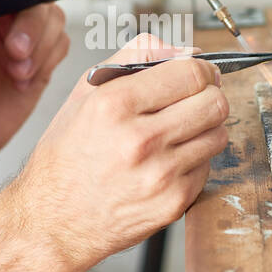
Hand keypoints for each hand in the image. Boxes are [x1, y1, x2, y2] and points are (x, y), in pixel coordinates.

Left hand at [0, 0, 69, 189]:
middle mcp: (4, 9)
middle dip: (28, 22)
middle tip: (12, 50)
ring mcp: (25, 33)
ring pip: (54, 16)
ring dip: (37, 46)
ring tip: (14, 71)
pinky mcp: (43, 58)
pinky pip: (62, 44)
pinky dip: (45, 61)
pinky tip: (22, 79)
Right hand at [7, 33, 229, 271]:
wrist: (54, 221)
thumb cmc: (65, 159)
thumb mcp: (84, 95)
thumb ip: (132, 58)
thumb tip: (182, 49)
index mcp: (114, 105)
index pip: (190, 72)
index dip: (202, 68)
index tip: (199, 72)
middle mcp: (139, 140)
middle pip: (214, 102)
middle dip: (209, 95)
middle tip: (195, 99)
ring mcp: (160, 175)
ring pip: (218, 134)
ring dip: (205, 128)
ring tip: (179, 131)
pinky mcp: (173, 202)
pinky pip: (208, 167)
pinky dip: (194, 160)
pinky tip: (168, 161)